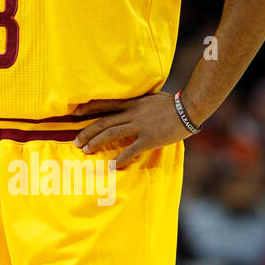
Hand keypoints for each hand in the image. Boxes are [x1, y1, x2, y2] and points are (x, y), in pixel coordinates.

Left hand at [73, 92, 191, 168]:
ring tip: (86, 151)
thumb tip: (132, 106)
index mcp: (132, 103)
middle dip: (87, 132)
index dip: (88, 108)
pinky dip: (120, 158)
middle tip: (75, 142)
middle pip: (103, 122)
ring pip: (111, 133)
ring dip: (96, 142)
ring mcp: (140, 125)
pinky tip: (112, 166)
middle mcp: (132, 113)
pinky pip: (131, 149)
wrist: (189, 108)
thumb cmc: (173, 103)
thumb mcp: (151, 98)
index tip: (74, 113)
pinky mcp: (149, 138)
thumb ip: (139, 103)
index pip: (105, 104)